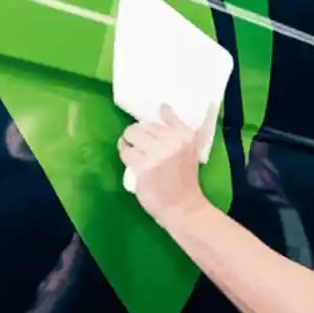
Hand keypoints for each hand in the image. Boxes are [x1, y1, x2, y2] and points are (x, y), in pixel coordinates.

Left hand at [117, 104, 212, 227]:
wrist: (182, 207)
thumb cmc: (185, 178)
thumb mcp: (189, 150)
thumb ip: (176, 128)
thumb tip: (162, 106)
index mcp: (185, 136)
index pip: (167, 115)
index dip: (155, 120)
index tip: (151, 124)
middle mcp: (172, 142)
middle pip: (144, 126)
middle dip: (137, 132)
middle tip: (137, 140)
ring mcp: (157, 154)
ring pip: (132, 135)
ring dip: (127, 139)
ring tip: (129, 145)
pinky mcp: (143, 167)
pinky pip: (126, 151)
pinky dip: (124, 150)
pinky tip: (126, 153)